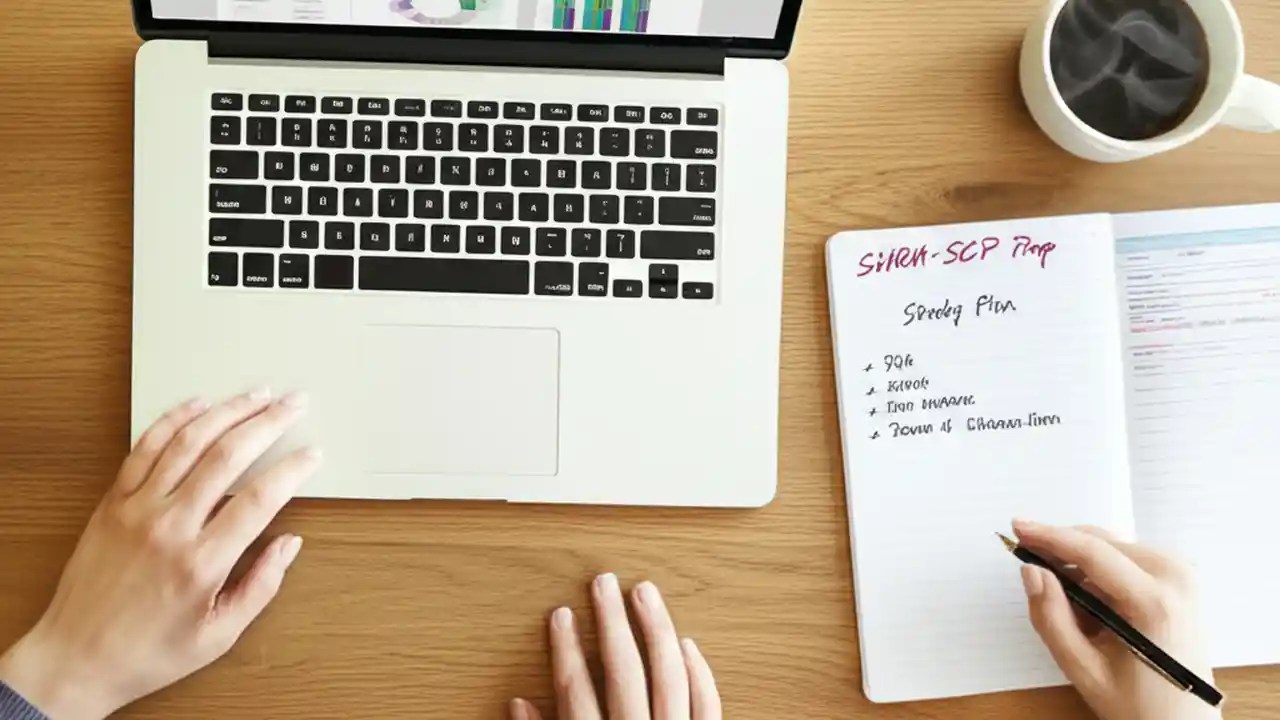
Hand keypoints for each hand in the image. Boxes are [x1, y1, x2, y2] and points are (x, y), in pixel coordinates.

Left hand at [0, 390, 318, 719]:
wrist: (76, 658)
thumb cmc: (148, 652)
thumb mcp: (219, 634)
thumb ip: (261, 586)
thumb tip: (289, 543)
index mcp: (201, 563)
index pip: (260, 499)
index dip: (293, 470)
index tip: (312, 455)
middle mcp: (169, 527)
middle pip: (229, 456)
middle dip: (269, 423)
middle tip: (294, 405)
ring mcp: (137, 510)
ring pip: (188, 442)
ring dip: (228, 411)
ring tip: (257, 396)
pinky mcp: (113, 503)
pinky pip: (145, 448)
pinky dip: (174, 420)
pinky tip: (199, 405)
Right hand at [510, 574, 720, 719]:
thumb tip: (519, 705)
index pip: (575, 689)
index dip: (565, 648)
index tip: (562, 615)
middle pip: (624, 670)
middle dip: (612, 622)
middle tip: (603, 583)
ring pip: (669, 677)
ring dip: (656, 631)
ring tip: (645, 593)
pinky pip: (706, 705)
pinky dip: (698, 674)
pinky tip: (687, 645)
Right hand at [1014, 519, 1219, 719]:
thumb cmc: (1141, 704)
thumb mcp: (1084, 669)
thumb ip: (1051, 618)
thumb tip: (1032, 572)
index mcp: (1155, 602)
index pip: (1092, 551)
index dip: (1050, 536)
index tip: (1018, 526)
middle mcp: (1175, 577)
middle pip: (1101, 543)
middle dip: (1062, 552)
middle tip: (1032, 570)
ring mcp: (1181, 575)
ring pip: (1111, 548)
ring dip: (1081, 567)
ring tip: (1072, 609)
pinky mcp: (1180, 577)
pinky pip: (1127, 558)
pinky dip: (1100, 573)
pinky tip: (1094, 606)